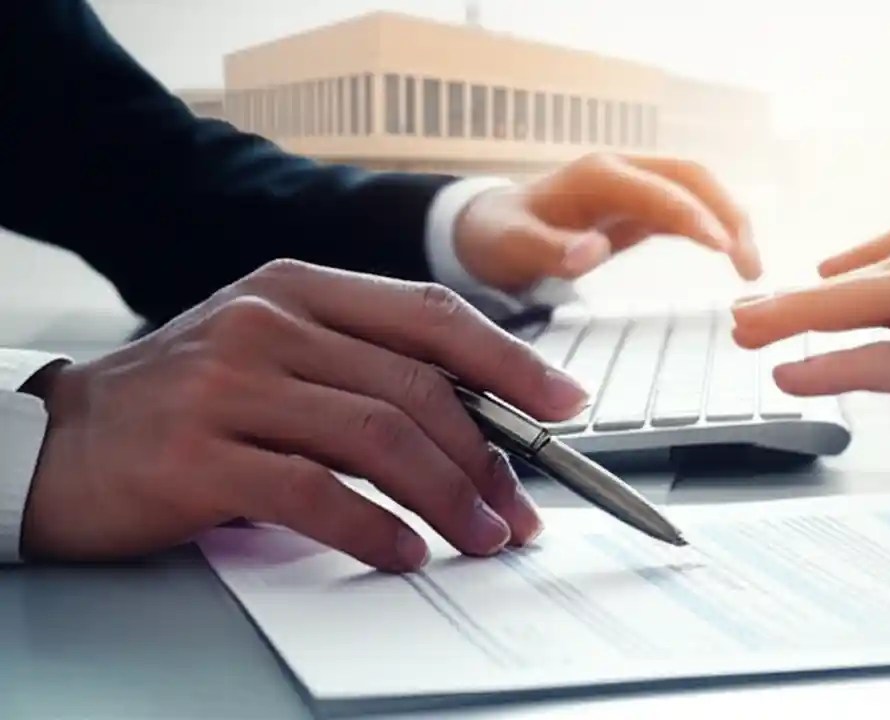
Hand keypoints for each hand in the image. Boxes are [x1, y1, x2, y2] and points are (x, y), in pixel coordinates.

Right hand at [22, 260, 587, 570]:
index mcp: (300, 288)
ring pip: (378, 437)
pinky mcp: (196, 454)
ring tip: (479, 537)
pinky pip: (315, 494)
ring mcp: (228, 384)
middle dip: (486, 456)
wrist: (61, 440)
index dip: (509, 360)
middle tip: (517, 509)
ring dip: (447, 497)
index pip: (430, 316)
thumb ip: (364, 371)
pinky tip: (403, 551)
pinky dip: (374, 528)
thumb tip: (480, 430)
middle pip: (416, 387)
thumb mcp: (279, 356)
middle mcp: (268, 323)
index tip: (564, 402)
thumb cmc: (190, 400)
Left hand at [453, 153, 761, 292]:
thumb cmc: (499, 236)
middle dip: (729, 215)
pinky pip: (688, 209)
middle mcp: (623, 170)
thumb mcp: (511, 248)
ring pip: (699, 190)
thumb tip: (594, 253)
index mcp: (598, 176)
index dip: (697, 217)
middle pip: (694, 178)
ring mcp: (635, 185)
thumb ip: (549, 251)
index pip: (662, 190)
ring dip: (730, 221)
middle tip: (750, 266)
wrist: (491, 225)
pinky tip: (734, 258)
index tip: (726, 251)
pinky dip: (715, 229)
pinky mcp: (641, 206)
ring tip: (751, 269)